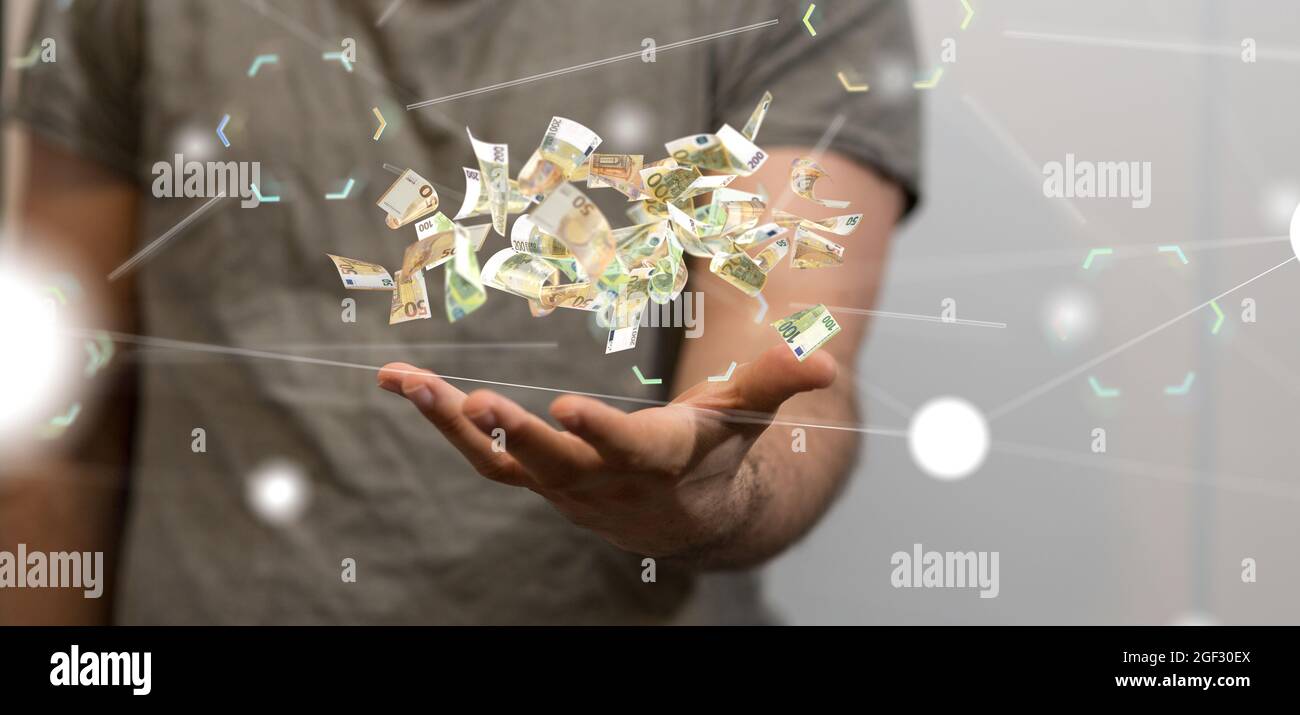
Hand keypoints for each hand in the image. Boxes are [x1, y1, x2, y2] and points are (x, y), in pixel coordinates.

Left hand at [377, 344, 834, 557]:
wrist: (690, 519)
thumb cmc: (721, 452)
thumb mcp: (748, 416)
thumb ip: (776, 384)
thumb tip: (825, 360)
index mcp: (660, 460)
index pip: (629, 449)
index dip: (600, 432)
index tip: (565, 408)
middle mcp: (604, 479)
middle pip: (552, 459)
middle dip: (513, 432)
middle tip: (471, 401)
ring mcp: (563, 484)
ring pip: (502, 460)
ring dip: (451, 424)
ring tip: (405, 382)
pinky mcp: (537, 479)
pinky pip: (486, 457)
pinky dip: (445, 425)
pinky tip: (409, 388)